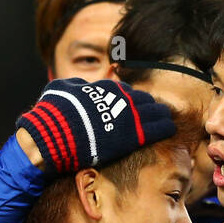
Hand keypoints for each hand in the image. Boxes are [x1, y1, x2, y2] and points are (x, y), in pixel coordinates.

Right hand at [15, 78, 174, 175]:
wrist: (53, 137)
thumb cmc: (52, 116)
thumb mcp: (60, 90)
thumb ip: (75, 86)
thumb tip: (78, 85)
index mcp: (104, 87)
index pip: (124, 91)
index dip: (130, 99)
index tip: (133, 105)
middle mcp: (119, 98)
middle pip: (141, 99)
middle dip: (148, 106)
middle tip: (155, 111)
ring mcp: (128, 116)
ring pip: (152, 111)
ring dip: (160, 115)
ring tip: (166, 118)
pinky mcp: (132, 135)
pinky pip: (155, 128)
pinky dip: (164, 127)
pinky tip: (170, 128)